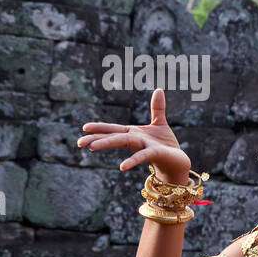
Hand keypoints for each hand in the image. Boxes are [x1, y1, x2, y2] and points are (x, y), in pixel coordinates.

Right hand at [77, 87, 191, 184]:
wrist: (178, 160)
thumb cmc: (166, 144)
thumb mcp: (160, 123)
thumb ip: (157, 107)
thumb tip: (158, 89)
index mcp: (133, 133)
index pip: (113, 129)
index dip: (99, 128)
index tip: (84, 128)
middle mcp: (135, 140)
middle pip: (113, 137)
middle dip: (96, 138)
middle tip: (79, 142)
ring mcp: (143, 147)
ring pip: (122, 142)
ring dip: (107, 144)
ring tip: (92, 147)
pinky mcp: (154, 153)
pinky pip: (141, 156)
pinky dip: (132, 160)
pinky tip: (122, 167)